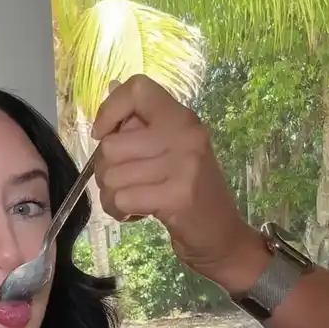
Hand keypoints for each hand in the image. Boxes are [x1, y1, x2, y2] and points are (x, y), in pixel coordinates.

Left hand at [92, 75, 268, 292]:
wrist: (223, 238)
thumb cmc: (191, 197)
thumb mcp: (171, 155)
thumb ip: (142, 131)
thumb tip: (110, 96)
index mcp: (181, 118)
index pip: (138, 89)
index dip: (109, 110)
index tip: (104, 135)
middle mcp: (185, 134)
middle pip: (111, 144)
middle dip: (105, 172)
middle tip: (125, 186)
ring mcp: (183, 164)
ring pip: (112, 175)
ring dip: (112, 197)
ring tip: (133, 202)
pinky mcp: (177, 196)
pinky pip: (122, 199)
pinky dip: (120, 211)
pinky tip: (137, 214)